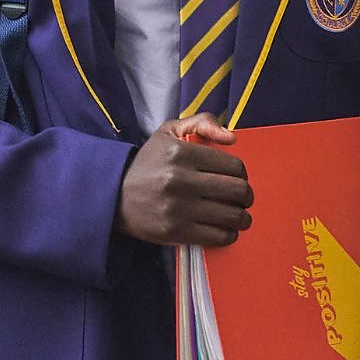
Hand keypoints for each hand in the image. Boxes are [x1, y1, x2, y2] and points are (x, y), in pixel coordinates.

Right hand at [115, 114, 251, 246]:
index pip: (235, 166)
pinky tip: (224, 229)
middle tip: (243, 199)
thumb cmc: (149, 162)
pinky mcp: (173, 232)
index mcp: (181, 154)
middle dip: (246, 196)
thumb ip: (203, 122)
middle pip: (238, 191)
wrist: (113, 196)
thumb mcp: (169, 131)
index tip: (237, 178)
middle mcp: (180, 181)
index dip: (242, 174)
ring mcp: (177, 209)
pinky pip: (217, 237)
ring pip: (232, 216)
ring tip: (238, 216)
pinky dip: (228, 235)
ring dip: (242, 217)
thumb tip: (232, 138)